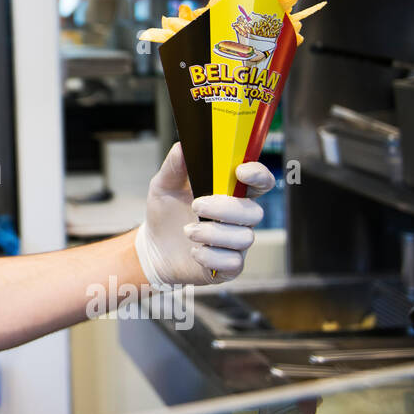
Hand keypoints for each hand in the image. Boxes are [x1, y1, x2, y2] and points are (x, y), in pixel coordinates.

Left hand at [135, 142, 275, 287]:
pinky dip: (211, 256)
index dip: (259, 176)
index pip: (260, 182)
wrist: (153, 247)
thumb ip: (174, 167)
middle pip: (254, 211)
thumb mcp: (163, 186)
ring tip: (187, 231)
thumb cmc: (165, 213)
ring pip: (244, 237)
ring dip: (212, 233)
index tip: (241, 172)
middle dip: (225, 208)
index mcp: (230, 194)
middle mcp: (239, 218)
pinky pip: (233, 262)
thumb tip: (181, 147)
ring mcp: (236, 243)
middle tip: (196, 206)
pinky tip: (194, 251)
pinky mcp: (228, 266)